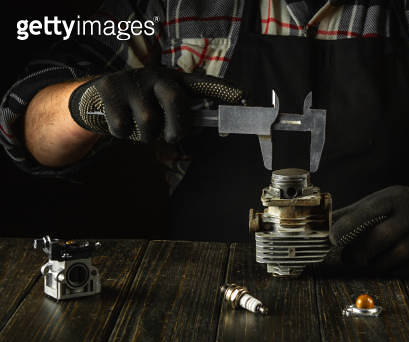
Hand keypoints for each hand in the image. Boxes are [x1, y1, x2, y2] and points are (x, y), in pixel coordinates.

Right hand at [68, 67, 244, 142]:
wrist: (99, 98)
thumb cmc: (143, 109)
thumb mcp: (164, 111)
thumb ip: (185, 119)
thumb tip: (212, 129)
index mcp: (176, 80)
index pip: (204, 84)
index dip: (225, 90)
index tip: (246, 97)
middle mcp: (157, 74)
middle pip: (176, 101)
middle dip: (176, 127)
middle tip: (172, 137)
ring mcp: (133, 79)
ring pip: (149, 121)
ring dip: (147, 136)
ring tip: (141, 127)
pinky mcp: (110, 88)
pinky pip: (123, 127)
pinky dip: (124, 134)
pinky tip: (121, 123)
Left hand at [330, 184, 408, 271]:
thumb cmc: (397, 208)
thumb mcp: (378, 202)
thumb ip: (350, 215)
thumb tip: (320, 226)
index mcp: (392, 200)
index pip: (368, 212)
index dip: (348, 225)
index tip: (331, 238)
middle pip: (379, 238)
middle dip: (358, 252)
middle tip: (348, 257)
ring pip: (389, 259)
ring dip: (371, 263)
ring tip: (368, 258)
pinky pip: (399, 271)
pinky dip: (386, 270)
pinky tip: (385, 261)